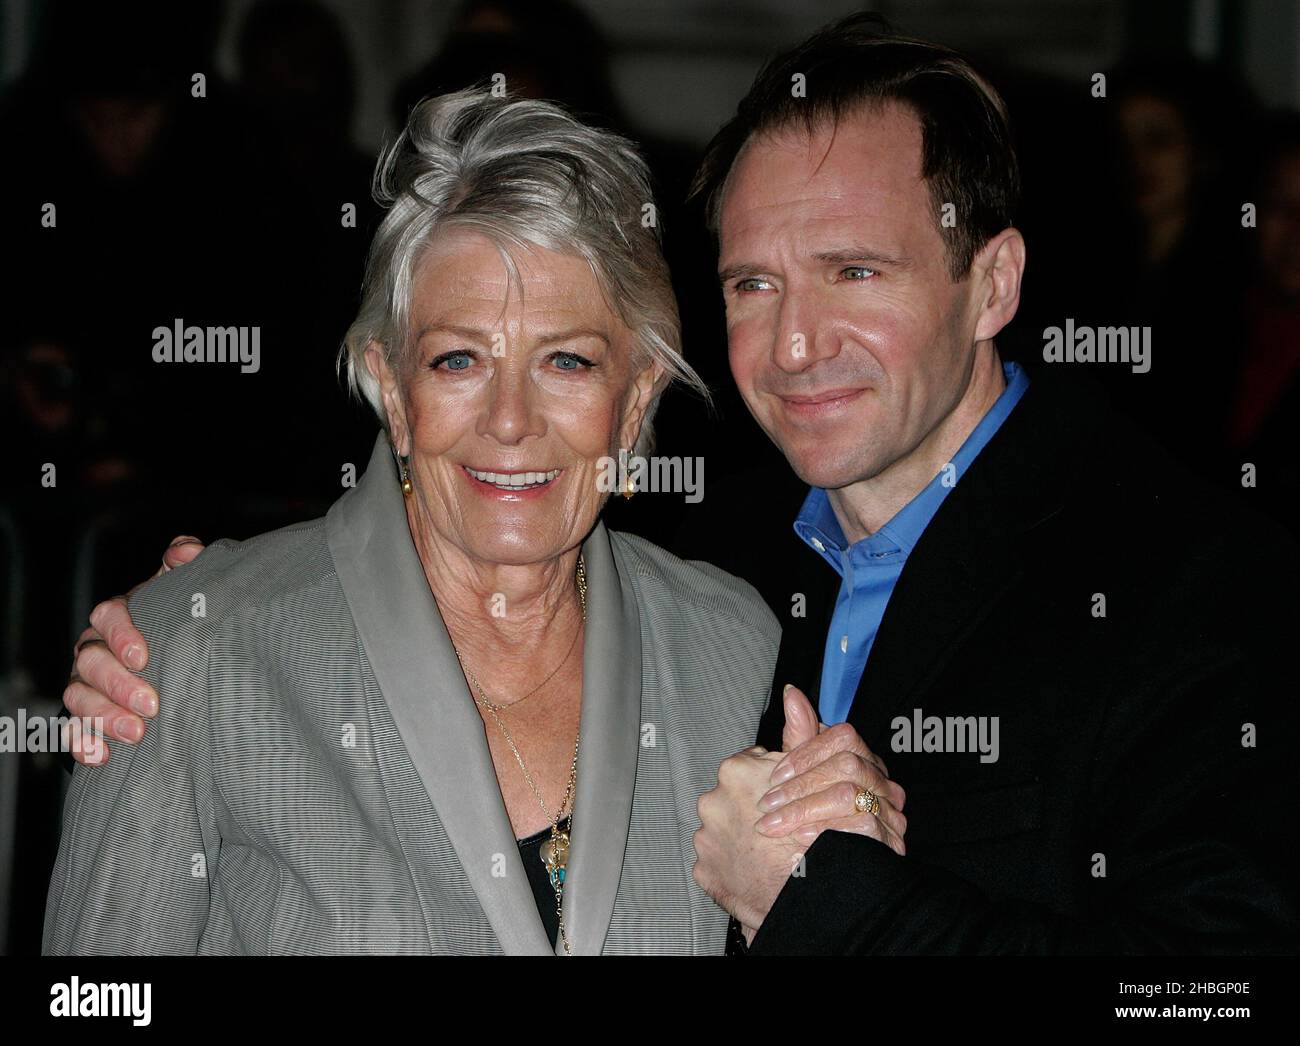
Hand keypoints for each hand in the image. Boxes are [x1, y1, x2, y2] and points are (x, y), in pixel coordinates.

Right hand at [62, 535, 204, 764]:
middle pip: (90, 661)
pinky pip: (72, 730)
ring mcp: (87, 682)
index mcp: (119, 616)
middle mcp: (96, 647)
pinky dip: (84, 743)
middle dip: (119, 685)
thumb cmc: (177, 622)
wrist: (175, 662)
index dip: (122, 635)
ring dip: (104, 716)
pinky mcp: (86, 715)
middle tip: (152, 704)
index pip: (109, 615)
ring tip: (137, 734)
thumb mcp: (184, 592)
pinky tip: (102, 757)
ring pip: (79, 696)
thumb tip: (185, 550)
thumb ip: (187, 566)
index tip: (145, 656)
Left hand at [694, 746, 808, 931]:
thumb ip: (799, 734)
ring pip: (725, 828)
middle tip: (779, 826)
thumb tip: (792, 696)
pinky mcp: (704, 870)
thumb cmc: (814, 838)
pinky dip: (734, 863)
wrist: (809, 899)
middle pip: (735, 796)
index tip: (784, 797)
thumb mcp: (813, 775)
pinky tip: (756, 868)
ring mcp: (705, 837)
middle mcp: (713, 801)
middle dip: (753, 807)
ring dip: (742, 836)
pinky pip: (718, 859)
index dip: (773, 782)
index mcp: (737, 773)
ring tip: (770, 851)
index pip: (752, 766)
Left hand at [757, 685, 906, 854]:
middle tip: (765, 804)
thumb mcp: (805, 778)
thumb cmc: (816, 826)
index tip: (775, 774)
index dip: (807, 752)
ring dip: (803, 808)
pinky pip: (859, 824)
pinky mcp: (888, 841)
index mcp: (864, 763)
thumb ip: (801, 738)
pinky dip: (823, 829)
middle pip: (847, 763)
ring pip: (848, 793)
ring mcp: (890, 813)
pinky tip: (797, 839)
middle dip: (800, 783)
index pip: (843, 737)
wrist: (835, 886)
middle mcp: (883, 783)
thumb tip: (792, 693)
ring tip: (771, 825)